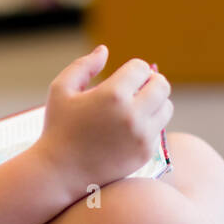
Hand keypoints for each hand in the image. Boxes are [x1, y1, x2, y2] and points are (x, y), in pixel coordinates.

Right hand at [33, 45, 172, 196]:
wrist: (59, 172)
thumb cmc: (57, 128)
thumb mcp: (61, 90)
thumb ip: (83, 65)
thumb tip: (105, 50)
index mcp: (112, 94)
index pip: (141, 68)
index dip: (132, 69)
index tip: (122, 77)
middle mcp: (132, 114)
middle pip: (161, 85)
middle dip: (150, 82)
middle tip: (136, 88)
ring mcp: (142, 136)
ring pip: (166, 107)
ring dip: (154, 103)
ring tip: (135, 107)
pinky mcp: (145, 153)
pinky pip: (159, 129)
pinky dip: (149, 124)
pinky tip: (129, 128)